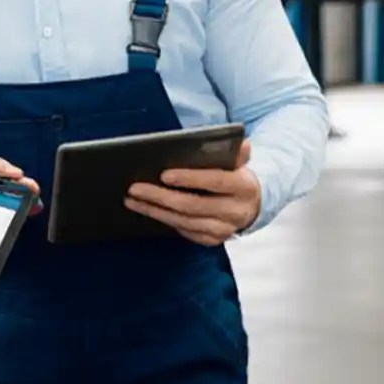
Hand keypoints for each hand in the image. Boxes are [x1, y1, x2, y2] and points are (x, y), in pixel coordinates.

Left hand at [125, 139, 259, 246]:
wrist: (251, 205)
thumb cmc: (235, 176)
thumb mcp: (238, 162)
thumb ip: (235, 152)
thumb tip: (241, 143)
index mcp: (244, 187)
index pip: (215, 181)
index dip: (189, 178)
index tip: (163, 174)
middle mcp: (236, 212)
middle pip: (192, 205)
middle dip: (160, 197)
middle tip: (134, 188)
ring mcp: (224, 230)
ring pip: (184, 221)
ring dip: (155, 211)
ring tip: (132, 199)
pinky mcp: (212, 241)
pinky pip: (183, 232)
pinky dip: (163, 220)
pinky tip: (145, 209)